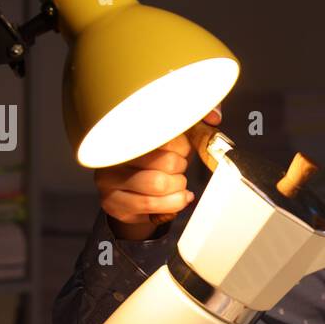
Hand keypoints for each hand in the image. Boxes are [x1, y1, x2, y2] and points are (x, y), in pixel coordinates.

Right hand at [96, 106, 221, 239]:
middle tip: (177, 169)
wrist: (132, 196)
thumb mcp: (174, 139)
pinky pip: (154, 205)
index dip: (182, 146)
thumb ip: (196, 122)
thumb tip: (215, 117)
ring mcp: (109, 181)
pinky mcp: (116, 205)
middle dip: (181, 168)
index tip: (181, 151)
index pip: (164, 133)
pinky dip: (174, 203)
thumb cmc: (156, 163)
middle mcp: (112, 154)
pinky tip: (176, 198)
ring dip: (178, 187)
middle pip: (166, 160)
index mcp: (125, 130)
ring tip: (176, 185)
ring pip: (159, 184)